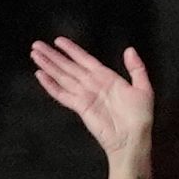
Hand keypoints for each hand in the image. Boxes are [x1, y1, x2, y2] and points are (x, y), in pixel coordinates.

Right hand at [28, 38, 154, 163]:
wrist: (133, 137)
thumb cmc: (140, 116)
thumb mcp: (144, 88)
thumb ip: (136, 68)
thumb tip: (129, 49)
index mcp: (107, 77)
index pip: (85, 60)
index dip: (72, 50)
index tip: (58, 40)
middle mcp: (92, 84)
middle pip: (68, 66)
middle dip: (53, 56)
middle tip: (37, 45)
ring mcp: (84, 95)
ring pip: (62, 77)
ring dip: (48, 66)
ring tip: (35, 55)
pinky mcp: (79, 107)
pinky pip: (62, 94)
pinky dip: (50, 85)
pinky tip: (40, 76)